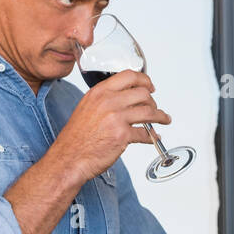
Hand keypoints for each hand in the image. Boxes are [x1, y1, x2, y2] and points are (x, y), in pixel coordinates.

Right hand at [53, 69, 171, 180]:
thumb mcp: (86, 108)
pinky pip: (145, 133)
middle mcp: (108, 101)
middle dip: (153, 101)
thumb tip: (124, 98)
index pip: (128, 76)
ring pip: (149, 112)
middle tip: (155, 107)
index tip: (150, 86)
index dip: (144, 80)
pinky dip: (152, 136)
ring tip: (164, 119)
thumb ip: (104, 100)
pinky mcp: (123, 135)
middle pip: (143, 93)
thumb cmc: (76, 138)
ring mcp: (116, 118)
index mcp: (99, 92)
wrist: (69, 158)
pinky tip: (154, 137)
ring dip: (160, 116)